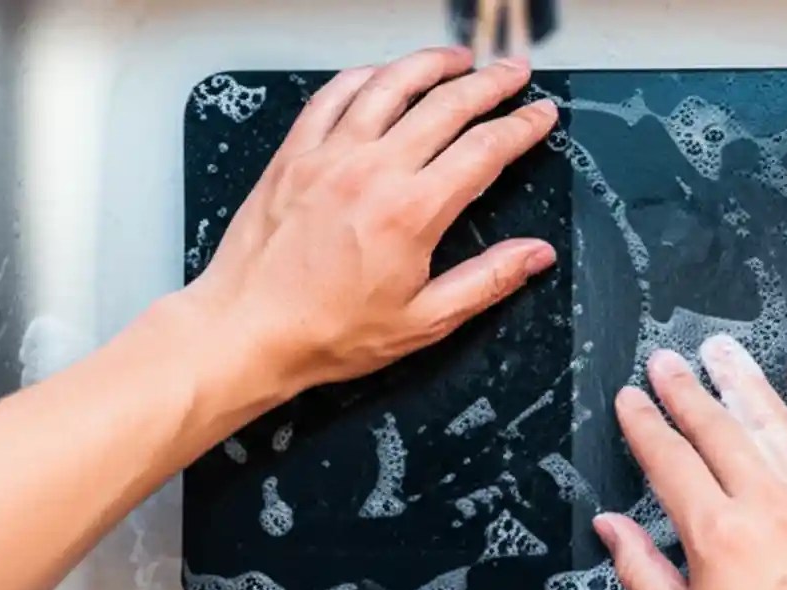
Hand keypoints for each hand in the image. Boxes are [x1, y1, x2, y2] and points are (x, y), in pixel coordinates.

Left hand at [177, 47, 557, 396]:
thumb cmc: (327, 332)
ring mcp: (329, 156)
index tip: (541, 115)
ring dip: (430, 64)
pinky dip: (365, 77)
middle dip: (489, 84)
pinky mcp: (294, 155)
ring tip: (458, 59)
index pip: (483, 150)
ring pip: (389, 85)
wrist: (246, 331)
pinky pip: (333, 96)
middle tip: (514, 73)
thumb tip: (536, 255)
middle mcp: (372, 171)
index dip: (521, 127)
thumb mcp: (423, 320)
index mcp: (411, 212)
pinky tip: (382, 75)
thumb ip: (486, 281)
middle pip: (445, 105)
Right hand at [594, 335, 786, 589]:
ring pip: (773, 421)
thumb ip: (642, 574)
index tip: (631, 401)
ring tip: (721, 351)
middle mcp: (770, 506)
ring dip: (742, 380)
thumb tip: (611, 530)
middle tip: (666, 362)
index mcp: (720, 536)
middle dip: (684, 388)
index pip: (670, 459)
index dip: (644, 424)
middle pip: (717, 427)